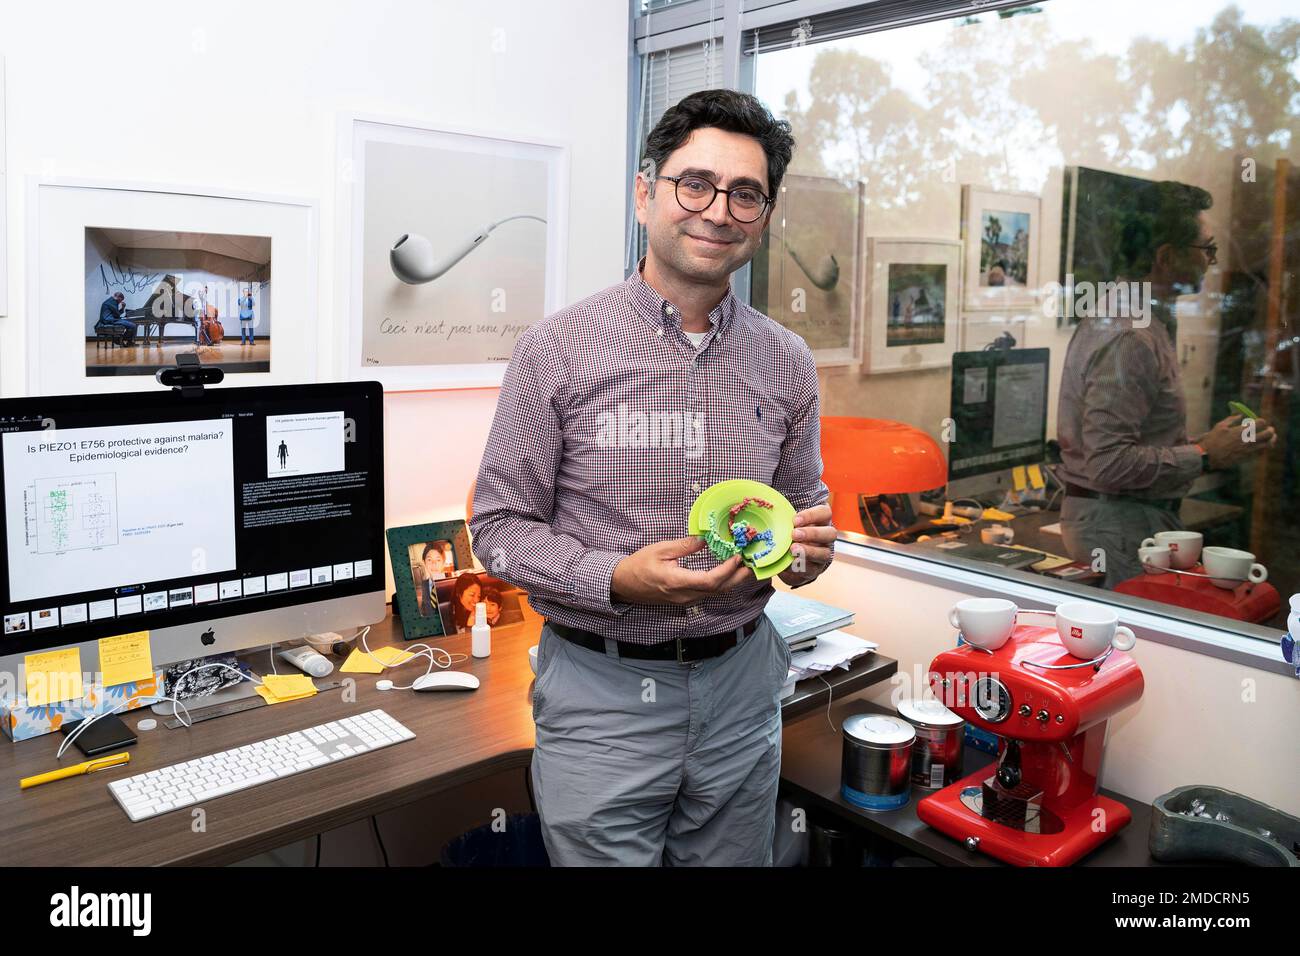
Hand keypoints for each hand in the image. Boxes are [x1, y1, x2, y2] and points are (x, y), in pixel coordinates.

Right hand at [611, 536, 752, 605]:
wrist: (623, 584)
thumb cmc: (639, 565)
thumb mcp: (660, 550)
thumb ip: (684, 545)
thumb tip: (704, 538)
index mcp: (678, 582)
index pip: (710, 581)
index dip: (727, 571)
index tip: (737, 557)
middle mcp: (685, 595)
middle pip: (719, 590)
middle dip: (739, 578)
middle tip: (754, 564)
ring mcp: (686, 599)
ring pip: (716, 593)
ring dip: (733, 581)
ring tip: (746, 567)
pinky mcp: (685, 599)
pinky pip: (709, 594)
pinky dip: (723, 584)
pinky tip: (730, 574)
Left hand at [779, 504, 835, 587]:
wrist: (790, 557)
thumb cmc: (789, 532)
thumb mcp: (789, 522)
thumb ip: (784, 516)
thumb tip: (766, 504)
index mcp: (821, 520)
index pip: (825, 513)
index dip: (811, 515)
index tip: (794, 520)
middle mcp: (826, 536)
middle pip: (830, 533)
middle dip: (812, 533)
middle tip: (794, 534)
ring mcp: (824, 553)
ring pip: (824, 553)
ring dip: (808, 551)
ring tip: (792, 550)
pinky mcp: (816, 568)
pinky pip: (812, 569)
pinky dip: (799, 566)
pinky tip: (788, 564)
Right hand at [1198, 414, 1275, 469]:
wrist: (1209, 457)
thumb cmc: (1213, 440)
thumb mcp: (1220, 426)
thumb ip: (1232, 419)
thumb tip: (1240, 415)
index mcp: (1242, 430)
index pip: (1261, 423)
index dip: (1261, 421)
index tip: (1259, 422)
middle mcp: (1248, 439)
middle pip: (1268, 433)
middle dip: (1270, 430)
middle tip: (1270, 429)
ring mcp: (1249, 449)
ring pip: (1268, 444)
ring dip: (1270, 440)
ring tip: (1270, 438)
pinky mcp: (1248, 457)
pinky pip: (1262, 452)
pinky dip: (1264, 448)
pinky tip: (1261, 446)